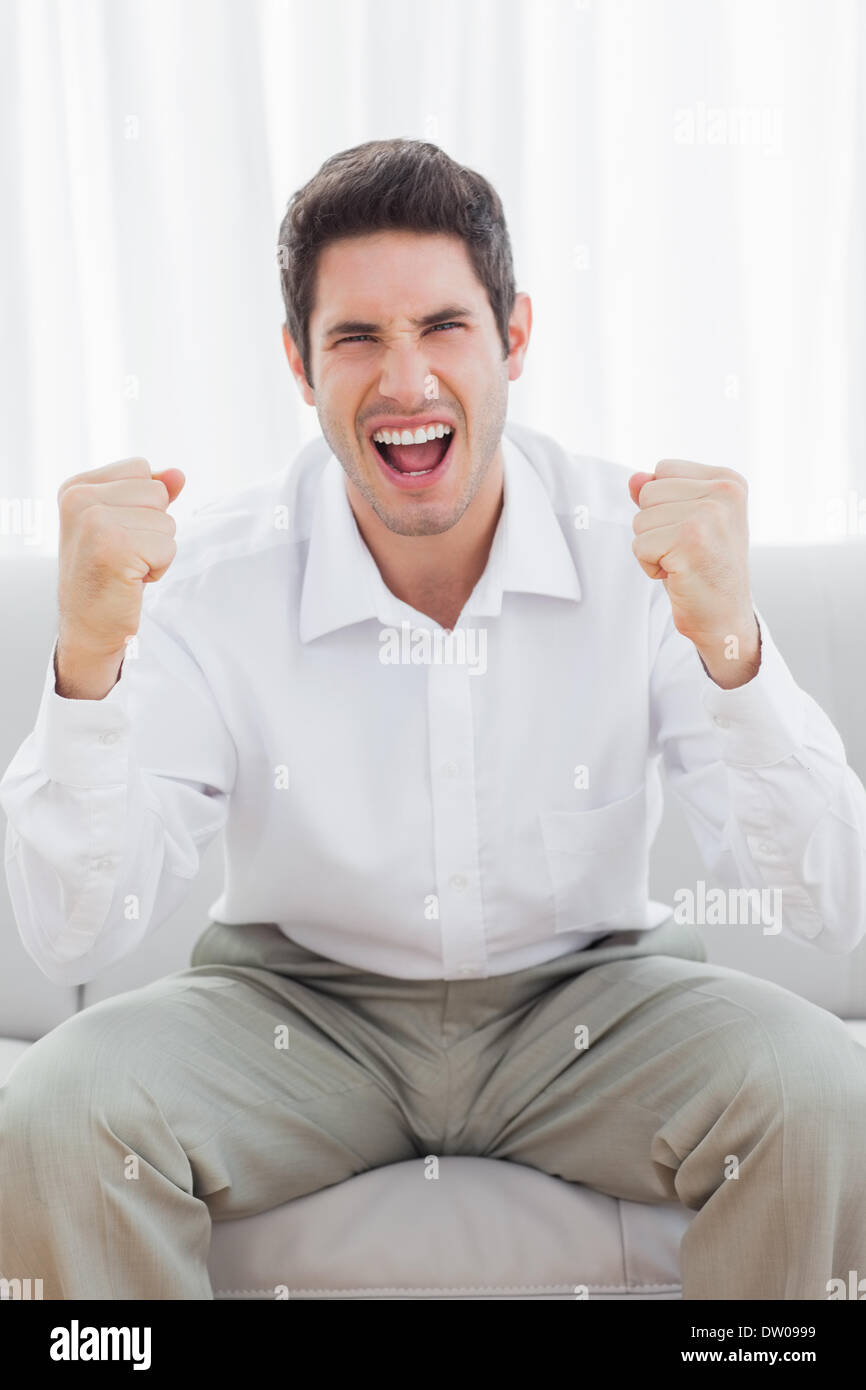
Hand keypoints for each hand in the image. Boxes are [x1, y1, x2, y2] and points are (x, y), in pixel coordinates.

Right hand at [57, 457, 185, 661]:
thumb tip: (178, 474)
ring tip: (126, 568)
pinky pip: (169, 546)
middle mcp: (79, 499)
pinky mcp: (114, 547)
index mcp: (76, 488)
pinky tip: (131, 581)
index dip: (142, 507)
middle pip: (157, 492)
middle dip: (152, 528)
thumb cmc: (108, 575)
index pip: (141, 469)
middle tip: (124, 555)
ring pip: (166, 521)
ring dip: (156, 550)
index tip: (116, 536)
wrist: (89, 627)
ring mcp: (94, 522)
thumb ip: (149, 494)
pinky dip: (159, 568)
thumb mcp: (124, 525)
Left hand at [628, 459, 759, 687]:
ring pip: (640, 521)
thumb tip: (634, 478)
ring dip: (652, 548)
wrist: (725, 618)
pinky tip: (678, 575)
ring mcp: (709, 516)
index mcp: (728, 481)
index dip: (664, 505)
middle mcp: (724, 493)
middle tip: (686, 551)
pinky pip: (639, 546)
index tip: (692, 532)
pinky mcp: (690, 542)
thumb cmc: (704, 569)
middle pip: (648, 493)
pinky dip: (650, 566)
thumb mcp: (686, 522)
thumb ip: (661, 495)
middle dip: (655, 527)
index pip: (662, 470)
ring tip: (683, 563)